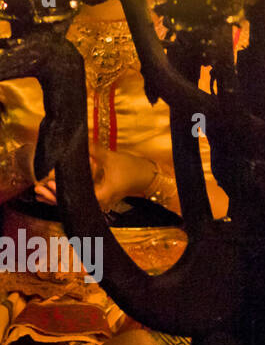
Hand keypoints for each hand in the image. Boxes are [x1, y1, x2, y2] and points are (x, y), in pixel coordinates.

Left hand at [35, 147, 157, 210]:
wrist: (147, 176)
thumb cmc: (132, 169)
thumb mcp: (112, 157)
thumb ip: (92, 150)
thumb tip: (75, 142)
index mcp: (101, 195)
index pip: (77, 197)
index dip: (61, 192)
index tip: (49, 183)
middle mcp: (97, 202)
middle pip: (71, 203)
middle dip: (53, 196)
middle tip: (37, 188)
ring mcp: (97, 201)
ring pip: (72, 202)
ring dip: (56, 197)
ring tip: (38, 191)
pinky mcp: (96, 198)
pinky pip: (76, 199)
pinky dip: (64, 195)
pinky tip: (51, 191)